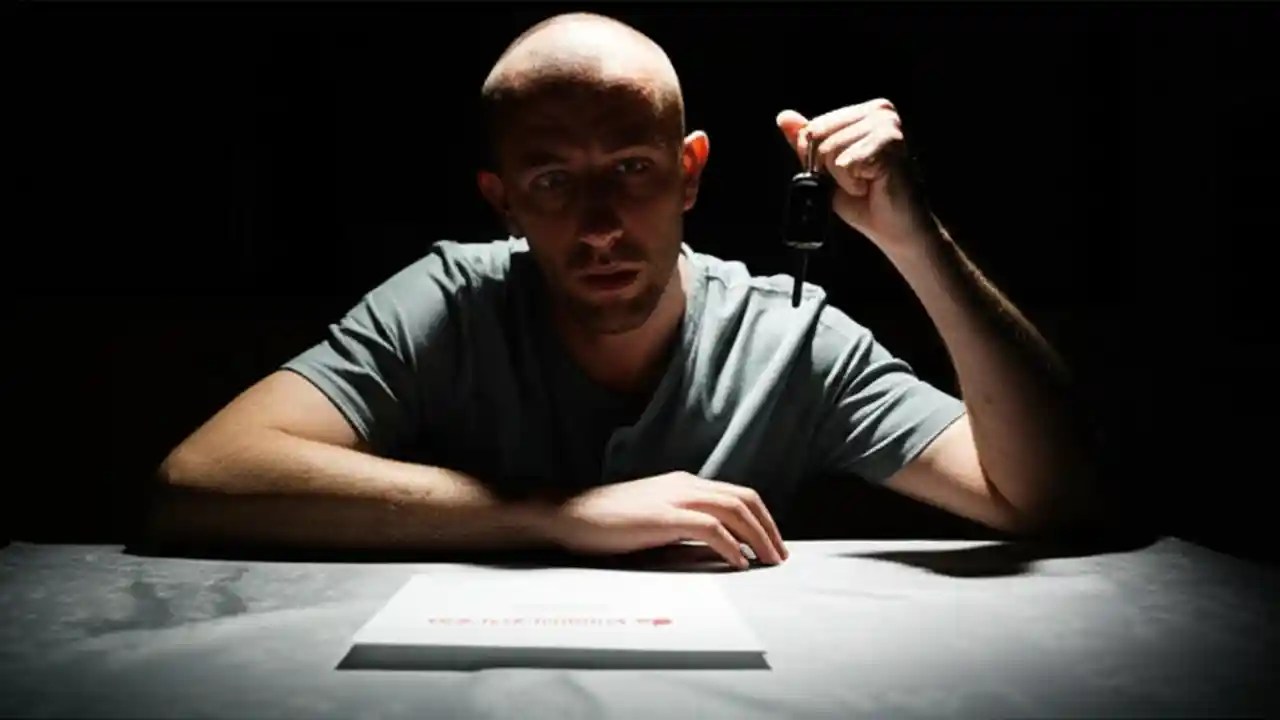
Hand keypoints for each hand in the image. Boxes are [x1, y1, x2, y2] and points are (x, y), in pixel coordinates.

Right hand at [542, 472, 788, 569]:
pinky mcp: (664, 516)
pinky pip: (710, 528)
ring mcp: (675, 497)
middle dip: (768, 527)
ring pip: (734, 510)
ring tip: (768, 561)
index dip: (761, 517)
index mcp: (684, 483)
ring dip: (757, 537)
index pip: (737, 494)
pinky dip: (730, 545)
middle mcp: (685, 484)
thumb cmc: (608, 521)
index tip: (771, 542)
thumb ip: (683, 524)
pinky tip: (738, 563)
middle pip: (744, 499)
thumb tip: (716, 546)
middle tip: (780, 555)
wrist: (571, 513)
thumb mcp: (654, 517)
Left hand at [777, 98, 934, 249]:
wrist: (894, 229)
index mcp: (867, 111)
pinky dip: (851, 184)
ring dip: (840, 178)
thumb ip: (807, 142)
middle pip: (818, 135)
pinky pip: (844, 164)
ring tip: (865, 183)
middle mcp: (880, 111)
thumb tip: (784, 117)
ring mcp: (886, 126)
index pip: (815, 126)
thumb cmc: (865, 200)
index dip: (816, 157)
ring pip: (829, 150)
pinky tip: (872, 186)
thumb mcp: (827, 168)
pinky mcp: (889, 144)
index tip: (842, 173)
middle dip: (826, 167)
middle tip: (855, 181)